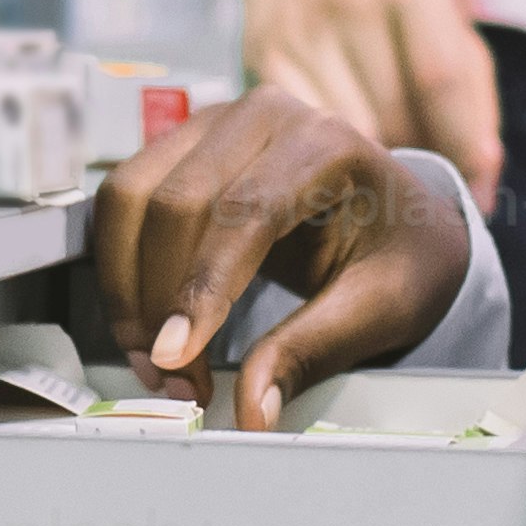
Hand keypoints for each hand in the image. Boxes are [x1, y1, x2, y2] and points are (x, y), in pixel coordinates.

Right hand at [86, 86, 476, 428]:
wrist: (403, 220)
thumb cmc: (404, 255)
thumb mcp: (382, 308)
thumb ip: (311, 352)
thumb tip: (251, 409)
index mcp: (326, 143)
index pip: (244, 211)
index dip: (201, 286)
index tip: (175, 354)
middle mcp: (263, 116)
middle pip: (174, 202)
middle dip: (159, 300)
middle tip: (172, 378)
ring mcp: (215, 125)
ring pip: (130, 196)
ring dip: (127, 286)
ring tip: (154, 360)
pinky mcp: (183, 148)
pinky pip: (125, 201)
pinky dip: (122, 268)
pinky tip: (146, 325)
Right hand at [242, 0, 505, 190]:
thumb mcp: (446, 22)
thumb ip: (473, 101)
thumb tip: (480, 188)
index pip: (439, 78)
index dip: (460, 145)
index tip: (471, 188)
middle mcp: (348, 0)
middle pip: (392, 116)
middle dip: (418, 159)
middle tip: (424, 177)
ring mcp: (297, 30)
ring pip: (345, 135)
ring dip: (372, 166)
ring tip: (383, 165)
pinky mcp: (259, 60)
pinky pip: (301, 136)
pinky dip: (326, 159)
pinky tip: (338, 157)